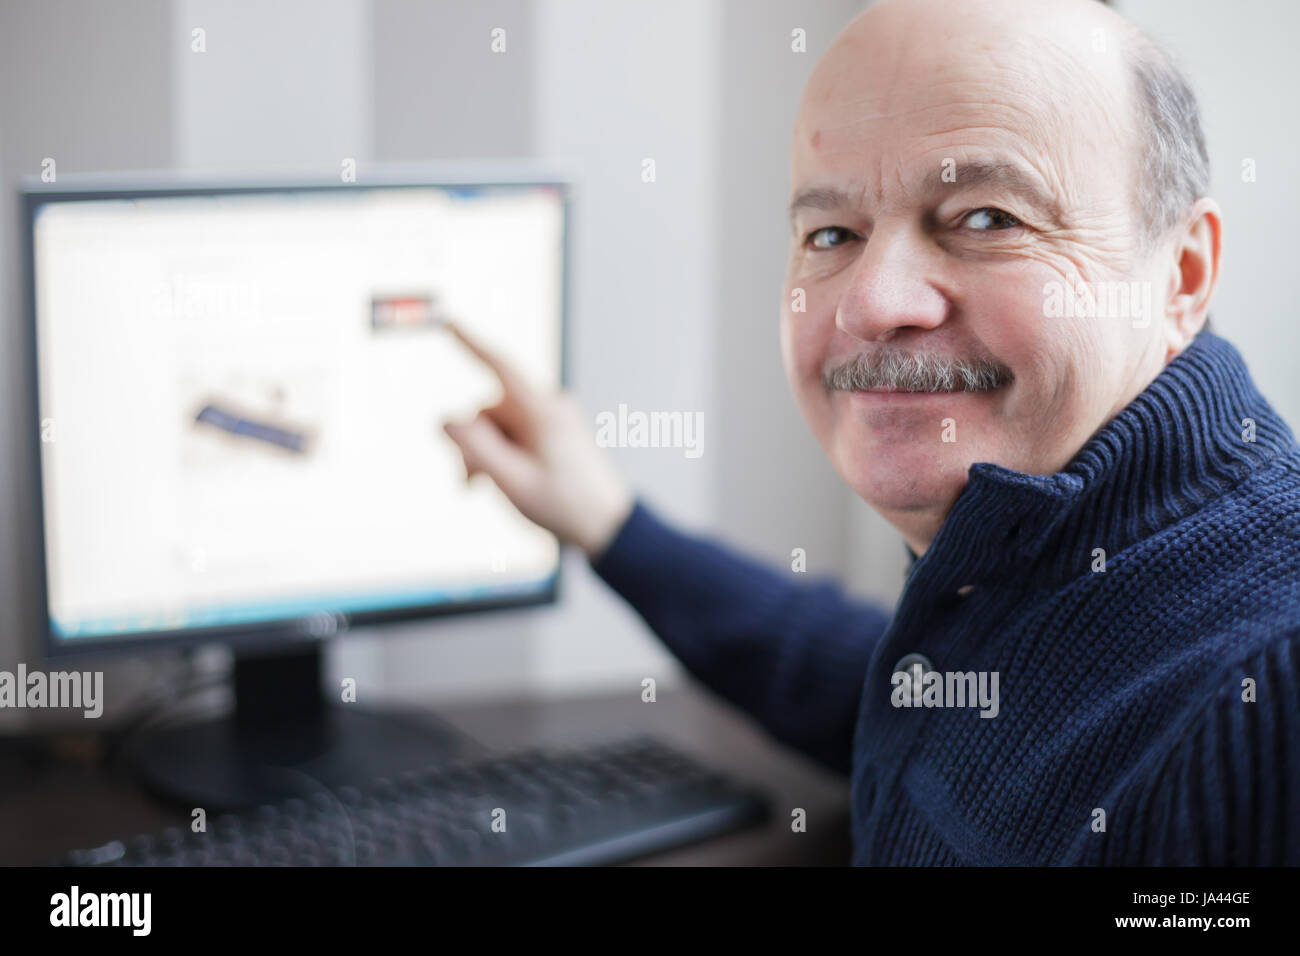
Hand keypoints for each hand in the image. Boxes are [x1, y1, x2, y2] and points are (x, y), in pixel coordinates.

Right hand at [440, 321, 634, 560]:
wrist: (606, 525)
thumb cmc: (563, 504)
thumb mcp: (511, 481)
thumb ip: (475, 449)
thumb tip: (445, 419)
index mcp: (543, 413)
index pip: (501, 366)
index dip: (471, 342)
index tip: (448, 319)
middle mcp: (550, 407)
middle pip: (490, 409)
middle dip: (472, 441)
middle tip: (468, 483)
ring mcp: (553, 418)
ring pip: (498, 424)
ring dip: (484, 452)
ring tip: (481, 486)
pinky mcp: (553, 431)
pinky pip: (514, 432)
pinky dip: (500, 452)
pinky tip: (496, 479)